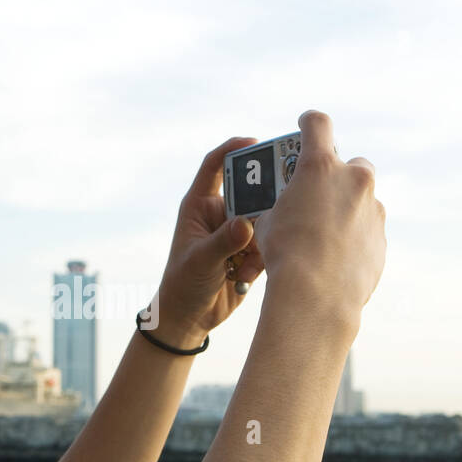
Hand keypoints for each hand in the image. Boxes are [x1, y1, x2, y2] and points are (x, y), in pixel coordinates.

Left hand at [149, 136, 267, 343]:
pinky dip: (262, 259)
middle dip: (263, 203)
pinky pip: (268, 243)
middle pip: (250, 192)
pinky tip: (247, 277)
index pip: (215, 165)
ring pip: (264, 220)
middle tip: (278, 209)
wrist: (190, 319)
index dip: (233, 149)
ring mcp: (236, 232)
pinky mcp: (250, 251)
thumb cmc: (182, 285)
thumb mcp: (200, 262)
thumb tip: (245, 225)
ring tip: (247, 264)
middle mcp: (219, 214)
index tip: (256, 142)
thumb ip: (223, 242)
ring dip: (262, 240)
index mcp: (199, 206)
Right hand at [250, 110, 385, 328]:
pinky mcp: (382, 238)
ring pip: (364, 201)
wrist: (316, 296)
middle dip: (339, 176)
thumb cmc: (285, 254)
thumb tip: (287, 211)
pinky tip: (335, 259)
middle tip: (319, 195)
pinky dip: (355, 238)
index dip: (309, 123)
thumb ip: (283, 204)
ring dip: (348, 210)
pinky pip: (368, 231)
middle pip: (353, 164)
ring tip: (325, 237)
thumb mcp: (269, 221)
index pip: (318, 125)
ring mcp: (374, 209)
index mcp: (320, 167)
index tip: (306, 125)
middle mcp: (354, 180)